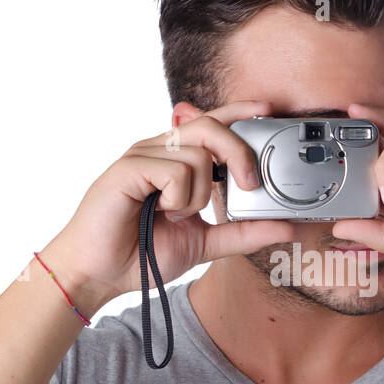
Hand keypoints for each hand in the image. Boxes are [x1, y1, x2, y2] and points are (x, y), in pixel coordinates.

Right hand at [39, 100, 295, 309]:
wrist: (99, 274)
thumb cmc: (141, 254)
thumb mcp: (204, 244)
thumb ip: (242, 233)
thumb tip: (284, 228)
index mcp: (175, 160)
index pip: (211, 122)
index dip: (239, 111)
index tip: (268, 109)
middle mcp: (159, 150)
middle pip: (212, 127)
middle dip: (239, 154)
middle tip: (249, 185)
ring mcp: (142, 155)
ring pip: (197, 154)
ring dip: (198, 195)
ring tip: (175, 215)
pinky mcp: (128, 167)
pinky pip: (175, 170)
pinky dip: (179, 198)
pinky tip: (161, 213)